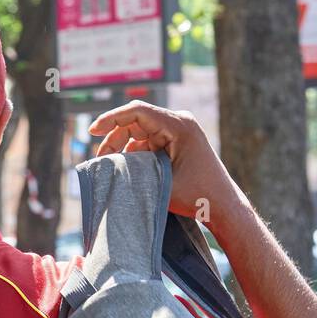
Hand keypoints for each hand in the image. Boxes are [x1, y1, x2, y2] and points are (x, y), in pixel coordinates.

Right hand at [88, 101, 237, 226]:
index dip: (112, 119)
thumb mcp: (162, 182)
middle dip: (115, 139)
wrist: (223, 205)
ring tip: (111, 168)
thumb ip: (136, 171)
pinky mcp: (175, 144)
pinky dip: (134, 155)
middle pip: (136, 122)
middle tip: (101, 161)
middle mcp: (179, 123)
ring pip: (139, 134)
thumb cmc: (198, 195)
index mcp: (179, 126)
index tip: (93, 130)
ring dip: (123, 148)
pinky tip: (126, 170)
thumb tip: (109, 167)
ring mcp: (177, 133)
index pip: (138, 112)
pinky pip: (147, 143)